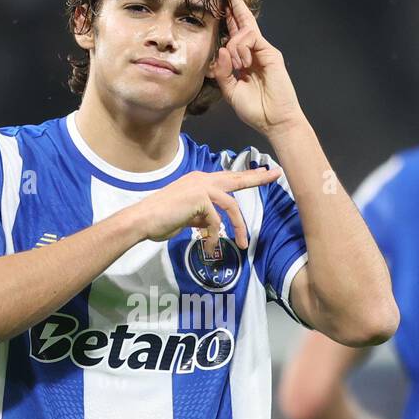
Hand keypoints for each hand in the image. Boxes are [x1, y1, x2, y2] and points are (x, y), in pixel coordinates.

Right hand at [131, 167, 279, 256]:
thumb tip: (212, 223)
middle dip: (257, 178)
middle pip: (236, 179)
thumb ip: (201, 215)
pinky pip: (215, 221)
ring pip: (230, 206)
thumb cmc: (160, 220)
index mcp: (199, 181)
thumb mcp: (186, 216)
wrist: (142, 220)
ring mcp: (200, 187)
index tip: (263, 173)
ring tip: (241, 244)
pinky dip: (214, 236)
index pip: (227, 177)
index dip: (246, 176)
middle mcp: (201, 179)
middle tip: (275, 174)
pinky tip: (209, 245)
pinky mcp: (198, 199)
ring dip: (237, 226)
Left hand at [210, 0, 304, 135]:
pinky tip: (242, 63)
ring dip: (233, 47)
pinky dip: (240, 48)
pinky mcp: (270, 52)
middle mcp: (254, 52)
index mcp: (244, 61)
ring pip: (242, 32)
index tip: (221, 4)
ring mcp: (262, 51)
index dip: (229, 19)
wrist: (275, 120)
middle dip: (234, 4)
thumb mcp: (230, 91)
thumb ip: (222, 72)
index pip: (234, 35)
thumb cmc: (255, 110)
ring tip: (237, 67)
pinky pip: (249, 38)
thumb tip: (220, 50)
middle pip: (243, 22)